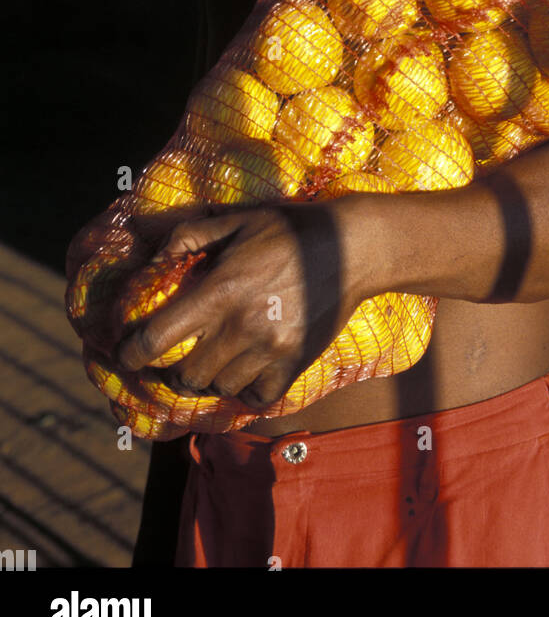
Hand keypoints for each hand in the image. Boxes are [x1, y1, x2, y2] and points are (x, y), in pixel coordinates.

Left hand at [115, 200, 368, 411]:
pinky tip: (246, 371)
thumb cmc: (291, 229)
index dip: (133, 352)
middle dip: (175, 369)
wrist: (353, 248)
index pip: (159, 337)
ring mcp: (270, 350)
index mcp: (220, 290)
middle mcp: (241, 326)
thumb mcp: (238, 220)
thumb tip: (154, 255)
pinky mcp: (295, 364)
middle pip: (187, 374)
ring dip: (211, 378)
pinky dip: (245, 390)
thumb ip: (191, 236)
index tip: (125, 356)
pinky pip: (257, 397)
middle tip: (177, 357)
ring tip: (215, 360)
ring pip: (220, 388)